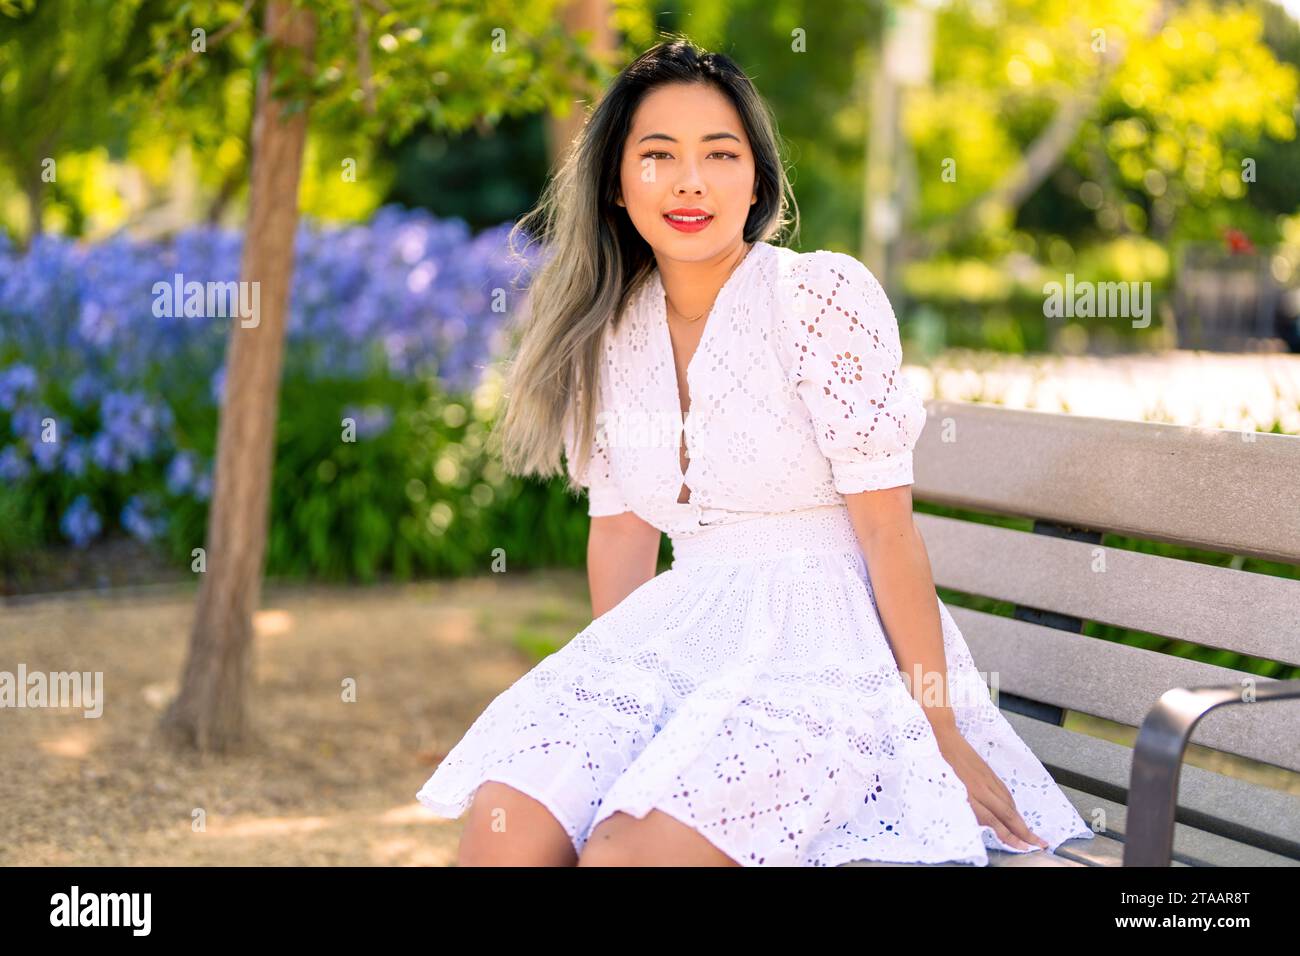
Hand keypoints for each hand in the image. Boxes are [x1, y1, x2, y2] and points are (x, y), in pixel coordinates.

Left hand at [931, 723, 1048, 851]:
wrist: (942, 736)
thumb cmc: (936, 763)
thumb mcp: (943, 789)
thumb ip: (963, 808)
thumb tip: (980, 823)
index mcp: (967, 794)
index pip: (993, 820)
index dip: (1008, 835)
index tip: (1021, 847)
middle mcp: (981, 787)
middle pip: (1007, 814)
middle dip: (1024, 831)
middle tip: (1039, 843)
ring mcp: (987, 779)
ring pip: (1008, 803)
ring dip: (1020, 820)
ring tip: (1030, 833)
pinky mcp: (988, 772)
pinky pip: (1004, 792)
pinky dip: (1012, 805)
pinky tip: (1015, 812)